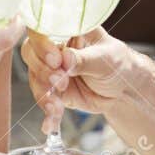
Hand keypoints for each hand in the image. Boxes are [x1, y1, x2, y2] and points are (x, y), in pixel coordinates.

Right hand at [20, 27, 134, 123]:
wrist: (123, 89)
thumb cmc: (117, 64)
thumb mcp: (106, 58)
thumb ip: (85, 59)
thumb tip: (66, 58)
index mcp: (66, 30)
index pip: (43, 29)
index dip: (42, 43)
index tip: (56, 59)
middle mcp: (54, 47)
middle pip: (31, 53)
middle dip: (42, 70)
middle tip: (60, 82)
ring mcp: (51, 70)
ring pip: (35, 79)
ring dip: (44, 94)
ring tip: (57, 107)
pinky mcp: (53, 90)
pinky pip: (44, 100)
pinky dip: (46, 114)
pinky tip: (50, 125)